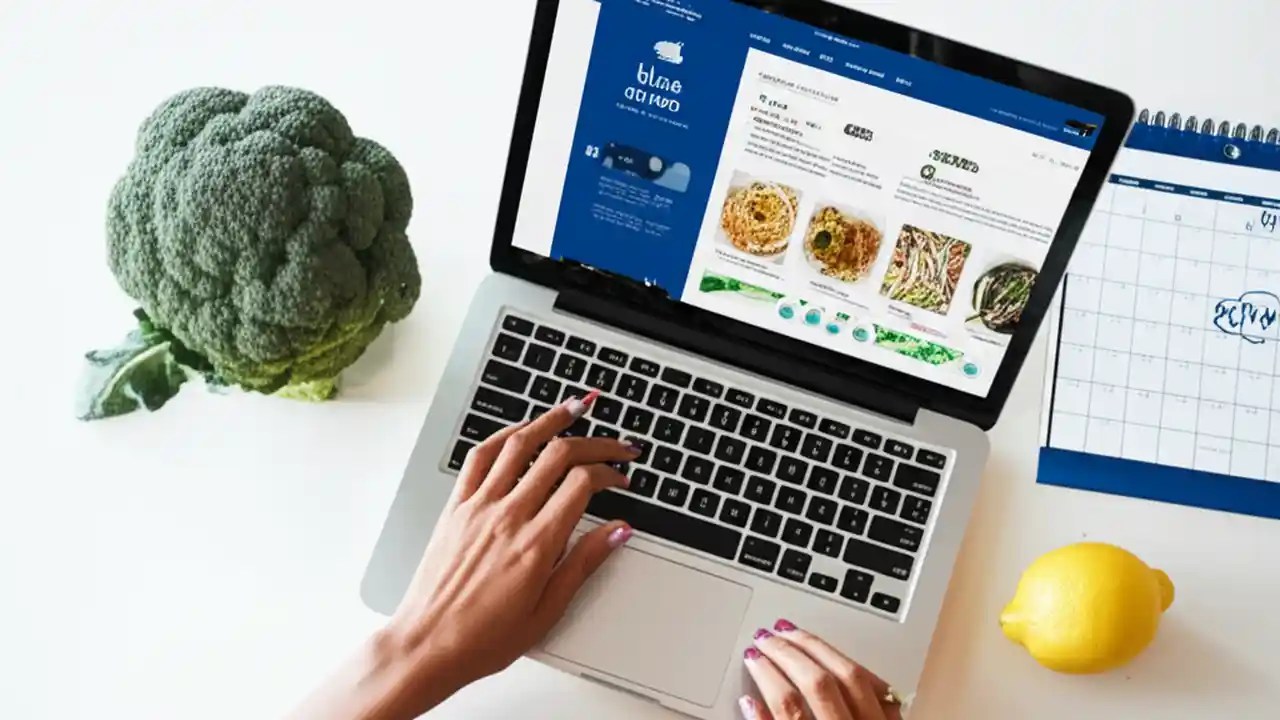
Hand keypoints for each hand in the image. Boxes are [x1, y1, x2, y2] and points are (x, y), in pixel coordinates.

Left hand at [289, 391, 639, 719]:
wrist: (427, 645)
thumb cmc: (483, 638)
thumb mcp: (548, 610)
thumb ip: (585, 563)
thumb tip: (618, 531)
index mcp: (536, 544)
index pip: (583, 484)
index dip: (610, 472)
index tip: (621, 478)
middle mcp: (508, 516)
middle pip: (559, 455)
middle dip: (596, 442)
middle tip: (616, 443)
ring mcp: (479, 507)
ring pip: (519, 444)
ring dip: (551, 419)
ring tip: (576, 407)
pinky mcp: (456, 506)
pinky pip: (480, 457)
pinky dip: (505, 435)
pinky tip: (522, 429)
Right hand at [739, 620, 903, 719]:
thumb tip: (749, 704)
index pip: (788, 705)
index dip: (766, 676)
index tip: (752, 657)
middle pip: (819, 682)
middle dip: (788, 653)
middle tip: (766, 635)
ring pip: (851, 675)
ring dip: (818, 648)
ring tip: (793, 632)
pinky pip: (881, 687)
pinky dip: (855, 667)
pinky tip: (836, 655)